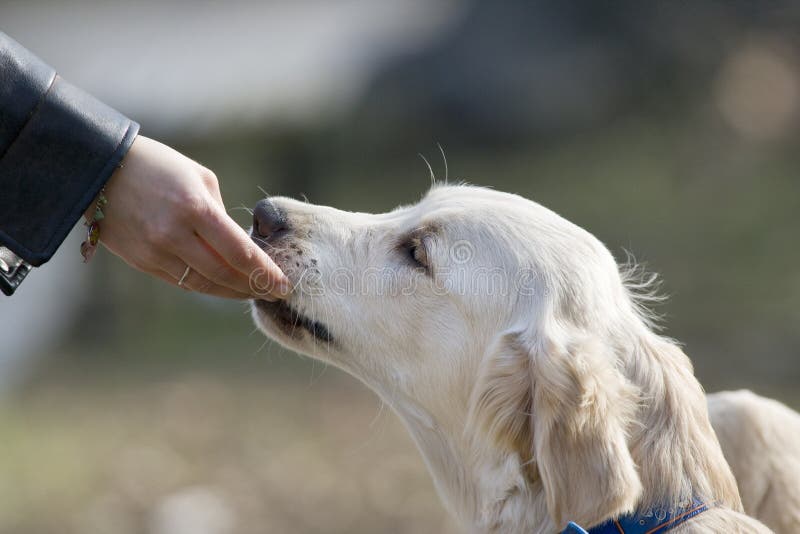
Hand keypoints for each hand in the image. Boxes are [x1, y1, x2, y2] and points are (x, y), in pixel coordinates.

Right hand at [88, 135, 289, 299]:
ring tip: (253, 292)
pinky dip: (206, 285)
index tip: (285, 283)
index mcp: (195, 209)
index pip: (241, 253)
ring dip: (232, 292)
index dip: (266, 272)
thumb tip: (238, 244)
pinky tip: (223, 285)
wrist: (98, 169)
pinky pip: (181, 281)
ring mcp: (156, 252)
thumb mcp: (199, 178)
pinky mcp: (142, 262)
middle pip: (224, 275)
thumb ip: (221, 213)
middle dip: (254, 288)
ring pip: (203, 285)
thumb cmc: (157, 166)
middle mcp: (175, 235)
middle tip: (274, 293)